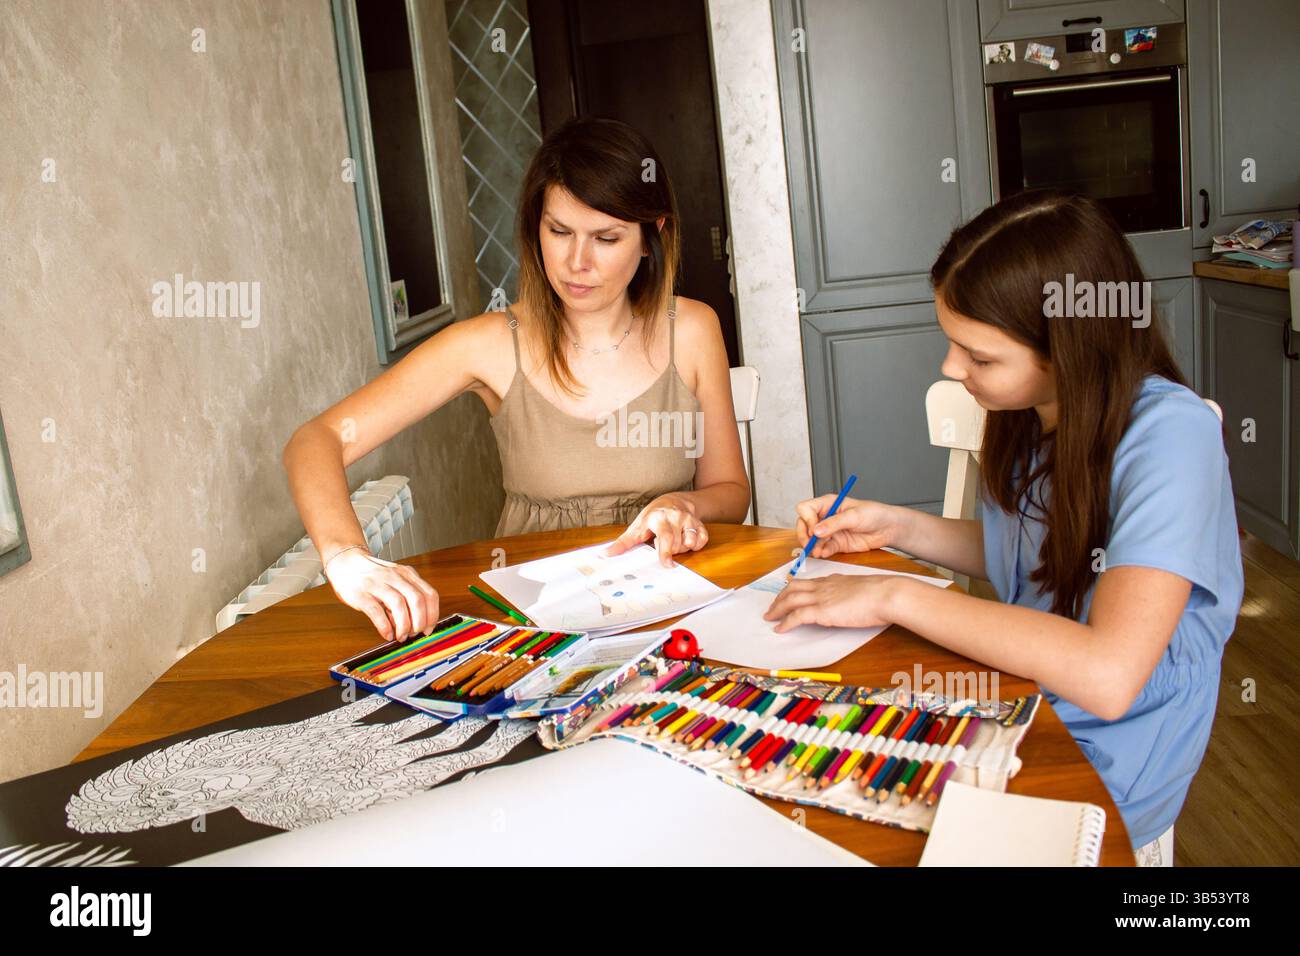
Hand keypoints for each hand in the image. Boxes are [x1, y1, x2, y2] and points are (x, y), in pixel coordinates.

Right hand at [325, 549, 439, 642]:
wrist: (345, 562)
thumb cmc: (373, 576)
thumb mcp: (396, 580)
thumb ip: (408, 596)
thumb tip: (418, 623)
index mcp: (407, 574)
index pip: (429, 594)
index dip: (432, 615)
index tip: (428, 629)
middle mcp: (394, 576)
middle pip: (417, 600)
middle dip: (420, 622)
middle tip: (415, 634)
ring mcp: (377, 584)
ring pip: (399, 604)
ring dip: (404, 625)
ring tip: (401, 636)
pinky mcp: (361, 593)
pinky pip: (376, 611)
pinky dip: (385, 626)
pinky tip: (387, 634)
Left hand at [603, 494, 708, 566]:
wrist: (674, 501)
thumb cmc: (652, 517)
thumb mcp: (637, 527)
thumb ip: (623, 542)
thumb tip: (605, 554)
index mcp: (658, 518)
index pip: (665, 537)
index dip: (666, 552)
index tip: (667, 565)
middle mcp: (675, 516)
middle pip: (677, 545)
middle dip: (670, 550)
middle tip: (663, 544)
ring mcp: (689, 519)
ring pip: (690, 543)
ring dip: (682, 548)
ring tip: (674, 540)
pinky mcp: (700, 523)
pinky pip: (702, 540)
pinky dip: (696, 545)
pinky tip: (687, 539)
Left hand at [762, 574, 908, 632]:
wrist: (885, 594)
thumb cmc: (882, 594)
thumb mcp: (864, 590)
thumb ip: (853, 593)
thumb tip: (853, 602)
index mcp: (834, 580)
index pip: (809, 582)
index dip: (795, 588)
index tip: (788, 591)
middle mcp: (824, 586)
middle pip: (793, 588)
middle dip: (780, 597)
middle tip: (773, 606)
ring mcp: (821, 597)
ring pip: (790, 599)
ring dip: (777, 609)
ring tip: (770, 617)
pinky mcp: (822, 610)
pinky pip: (797, 616)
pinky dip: (785, 623)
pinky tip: (780, 629)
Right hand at [794, 494, 904, 557]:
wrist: (888, 529)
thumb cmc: (874, 514)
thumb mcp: (854, 516)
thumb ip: (834, 523)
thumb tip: (816, 530)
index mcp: (828, 504)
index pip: (806, 509)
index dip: (806, 519)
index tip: (813, 528)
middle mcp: (826, 517)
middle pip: (804, 525)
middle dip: (805, 535)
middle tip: (810, 543)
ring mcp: (830, 531)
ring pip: (812, 539)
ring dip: (812, 546)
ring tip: (818, 551)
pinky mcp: (836, 544)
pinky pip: (823, 548)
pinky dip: (822, 552)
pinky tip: (825, 553)